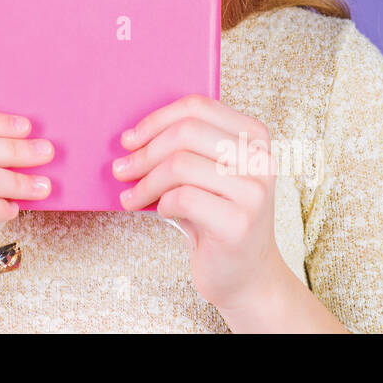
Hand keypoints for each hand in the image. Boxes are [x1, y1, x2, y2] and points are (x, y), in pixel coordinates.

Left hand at [111, 94, 287, 315]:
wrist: (247, 274)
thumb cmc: (218, 216)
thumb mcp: (208, 173)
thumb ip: (185, 147)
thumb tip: (132, 137)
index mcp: (254, 136)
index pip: (198, 107)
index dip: (156, 120)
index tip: (130, 140)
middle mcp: (261, 159)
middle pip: (186, 132)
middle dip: (145, 151)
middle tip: (122, 169)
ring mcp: (254, 192)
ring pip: (180, 165)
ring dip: (146, 182)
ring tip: (131, 196)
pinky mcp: (239, 223)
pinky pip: (182, 199)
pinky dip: (162, 204)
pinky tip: (161, 212)